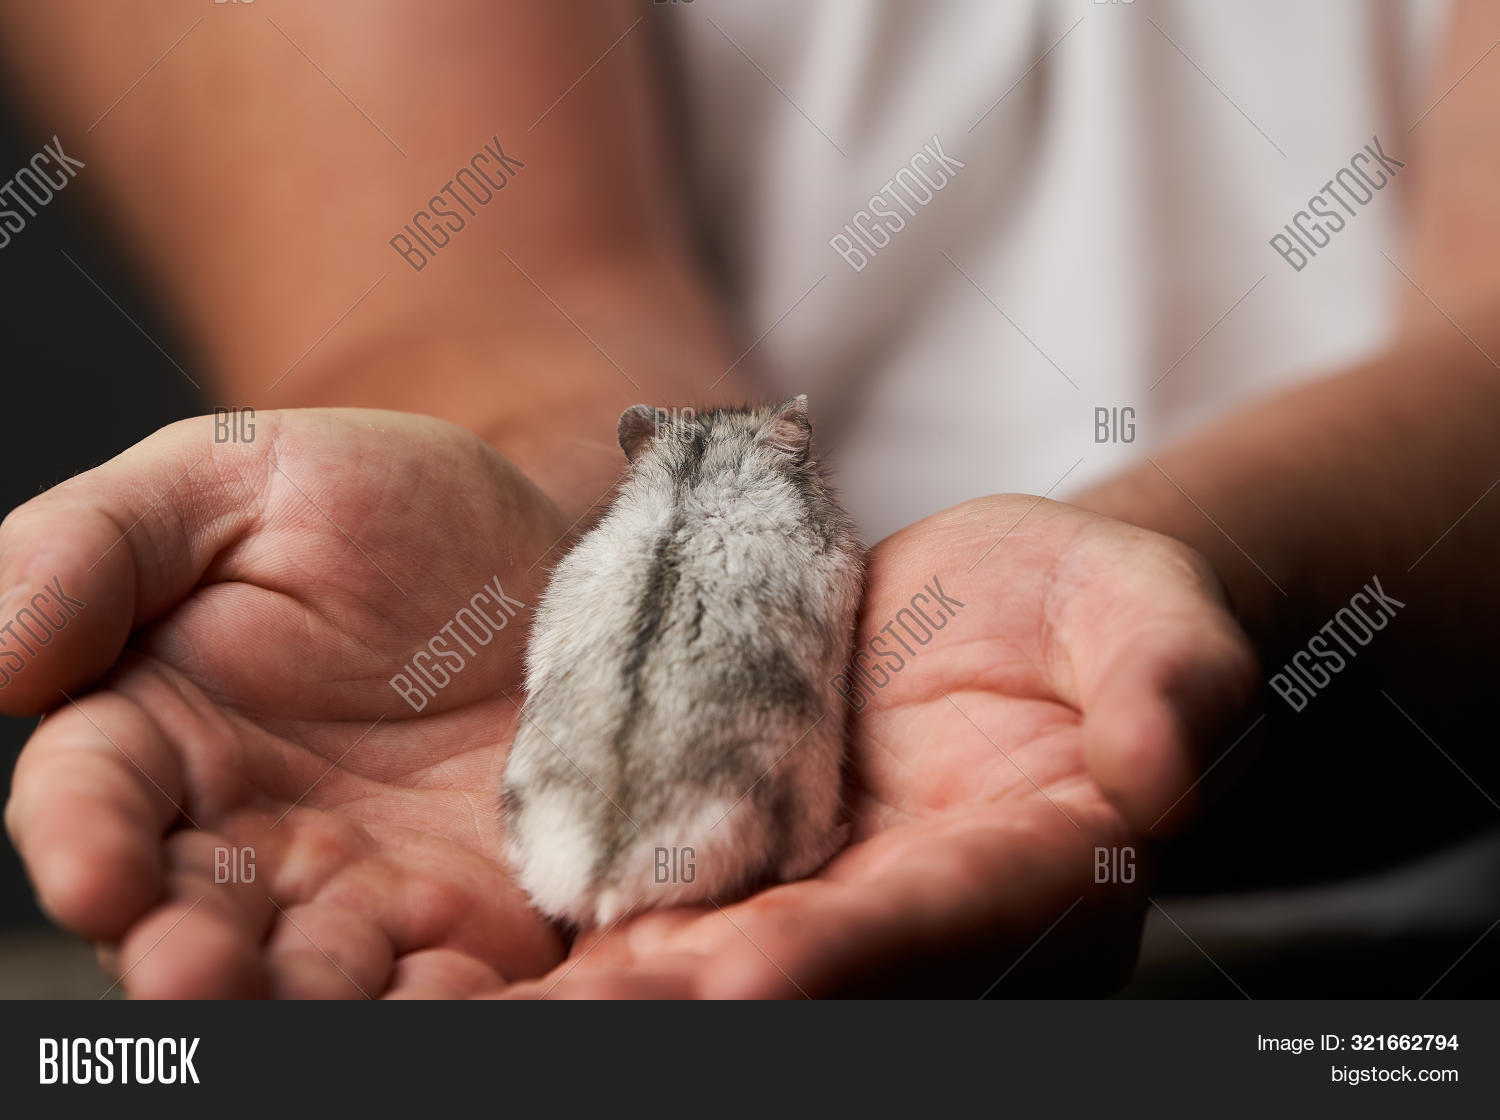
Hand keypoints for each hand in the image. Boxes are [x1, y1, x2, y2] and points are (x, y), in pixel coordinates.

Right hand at [2, 408, 577, 996]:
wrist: (553, 555)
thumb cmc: (381, 508)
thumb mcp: (240, 478)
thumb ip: (97, 549)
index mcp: (160, 735)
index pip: (92, 802)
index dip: (84, 841)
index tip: (100, 876)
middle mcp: (248, 839)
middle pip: (193, 925)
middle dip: (191, 965)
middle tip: (198, 975)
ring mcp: (365, 891)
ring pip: (316, 982)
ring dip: (313, 1007)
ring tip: (329, 1005)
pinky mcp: (475, 922)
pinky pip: (454, 986)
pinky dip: (453, 1005)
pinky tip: (460, 996)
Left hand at [492, 496, 1257, 996]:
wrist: (972, 615)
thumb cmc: (1070, 608)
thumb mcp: (1135, 608)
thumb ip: (1168, 675)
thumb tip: (1163, 773)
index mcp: (1031, 882)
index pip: (939, 928)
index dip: (846, 955)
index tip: (746, 975)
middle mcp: (912, 927)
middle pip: (806, 981)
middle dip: (695, 1001)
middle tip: (590, 1009)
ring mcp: (815, 911)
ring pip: (712, 970)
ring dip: (622, 992)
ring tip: (510, 1011)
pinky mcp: (734, 874)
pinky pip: (659, 913)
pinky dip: (590, 945)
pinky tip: (503, 967)